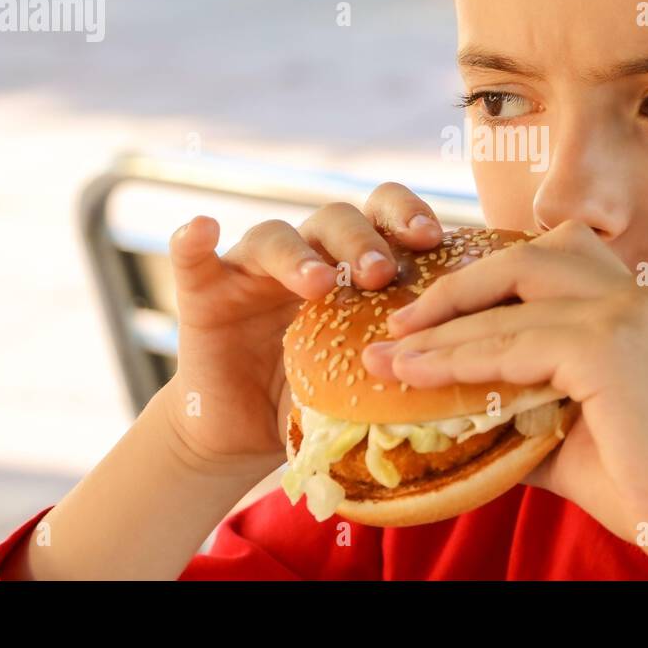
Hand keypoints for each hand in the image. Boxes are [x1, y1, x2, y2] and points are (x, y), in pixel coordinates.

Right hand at [161, 183, 444, 478]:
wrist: (246, 431)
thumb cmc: (317, 396)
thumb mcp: (365, 379)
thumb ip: (399, 363)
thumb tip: (454, 379)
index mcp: (353, 264)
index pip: (384, 215)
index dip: (409, 215)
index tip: (434, 239)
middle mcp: (306, 255)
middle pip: (335, 219)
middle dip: (361, 240)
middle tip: (380, 273)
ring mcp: (251, 271)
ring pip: (275, 237)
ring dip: (298, 254)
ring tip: (318, 283)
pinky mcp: (204, 294)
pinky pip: (193, 259)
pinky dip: (192, 242)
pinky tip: (201, 229)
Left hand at [361, 219, 647, 578]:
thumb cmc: (644, 486)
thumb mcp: (566, 430)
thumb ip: (515, 404)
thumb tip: (444, 408)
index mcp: (636, 303)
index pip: (546, 267)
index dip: (481, 285)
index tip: (426, 318)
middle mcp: (636, 293)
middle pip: (528, 255)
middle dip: (458, 284)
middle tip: (403, 321)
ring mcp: (628, 312)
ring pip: (511, 297)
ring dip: (445, 324)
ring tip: (393, 353)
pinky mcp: (610, 345)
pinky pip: (513, 340)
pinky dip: (462, 356)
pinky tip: (424, 373)